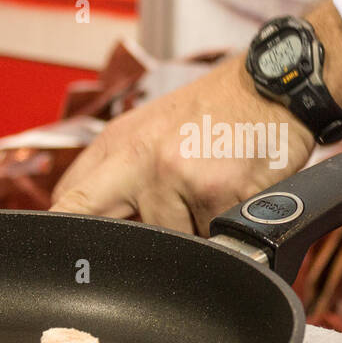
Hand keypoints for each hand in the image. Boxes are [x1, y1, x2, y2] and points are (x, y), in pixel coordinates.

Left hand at [50, 59, 314, 233]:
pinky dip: (228, 228)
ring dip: (192, 234)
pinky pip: (216, 239)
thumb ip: (121, 173)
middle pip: (103, 229)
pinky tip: (236, 195)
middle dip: (117, 249)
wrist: (274, 87)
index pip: (69, 201)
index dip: (67, 235)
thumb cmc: (217, 111)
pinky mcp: (218, 195)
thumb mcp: (153, 128)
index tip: (73, 255)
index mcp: (118, 144)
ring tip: (212, 197)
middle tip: (132, 253)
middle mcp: (141, 159)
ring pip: (171, 245)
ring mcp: (178, 177)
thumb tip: (97, 225)